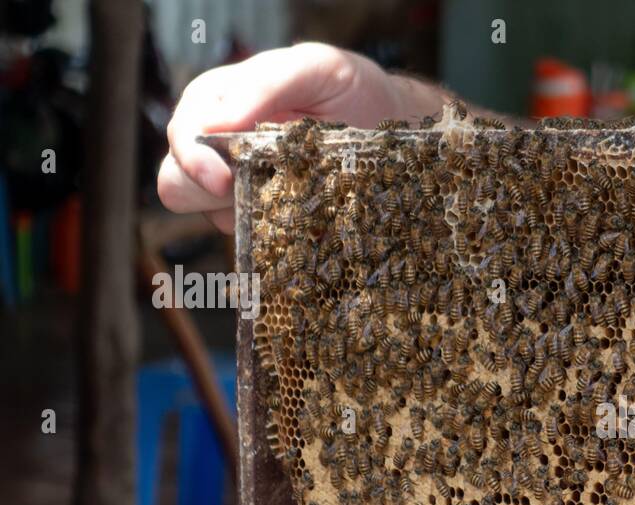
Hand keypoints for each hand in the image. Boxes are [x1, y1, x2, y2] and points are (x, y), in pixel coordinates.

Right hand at [157, 43, 431, 232]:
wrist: (393, 128)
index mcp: (221, 106)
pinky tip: (308, 220)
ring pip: (215, 219)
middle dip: (205, 192)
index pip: (183, 136)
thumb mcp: (317, 68)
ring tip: (291, 198)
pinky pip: (259, 243)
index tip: (223, 177)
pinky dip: (278, 237)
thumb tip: (219, 122)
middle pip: (178, 185)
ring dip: (246, 216)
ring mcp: (246, 191)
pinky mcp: (272, 223)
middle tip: (248, 189)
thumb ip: (266, 84)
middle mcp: (223, 152)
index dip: (193, 160)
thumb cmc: (350, 90)